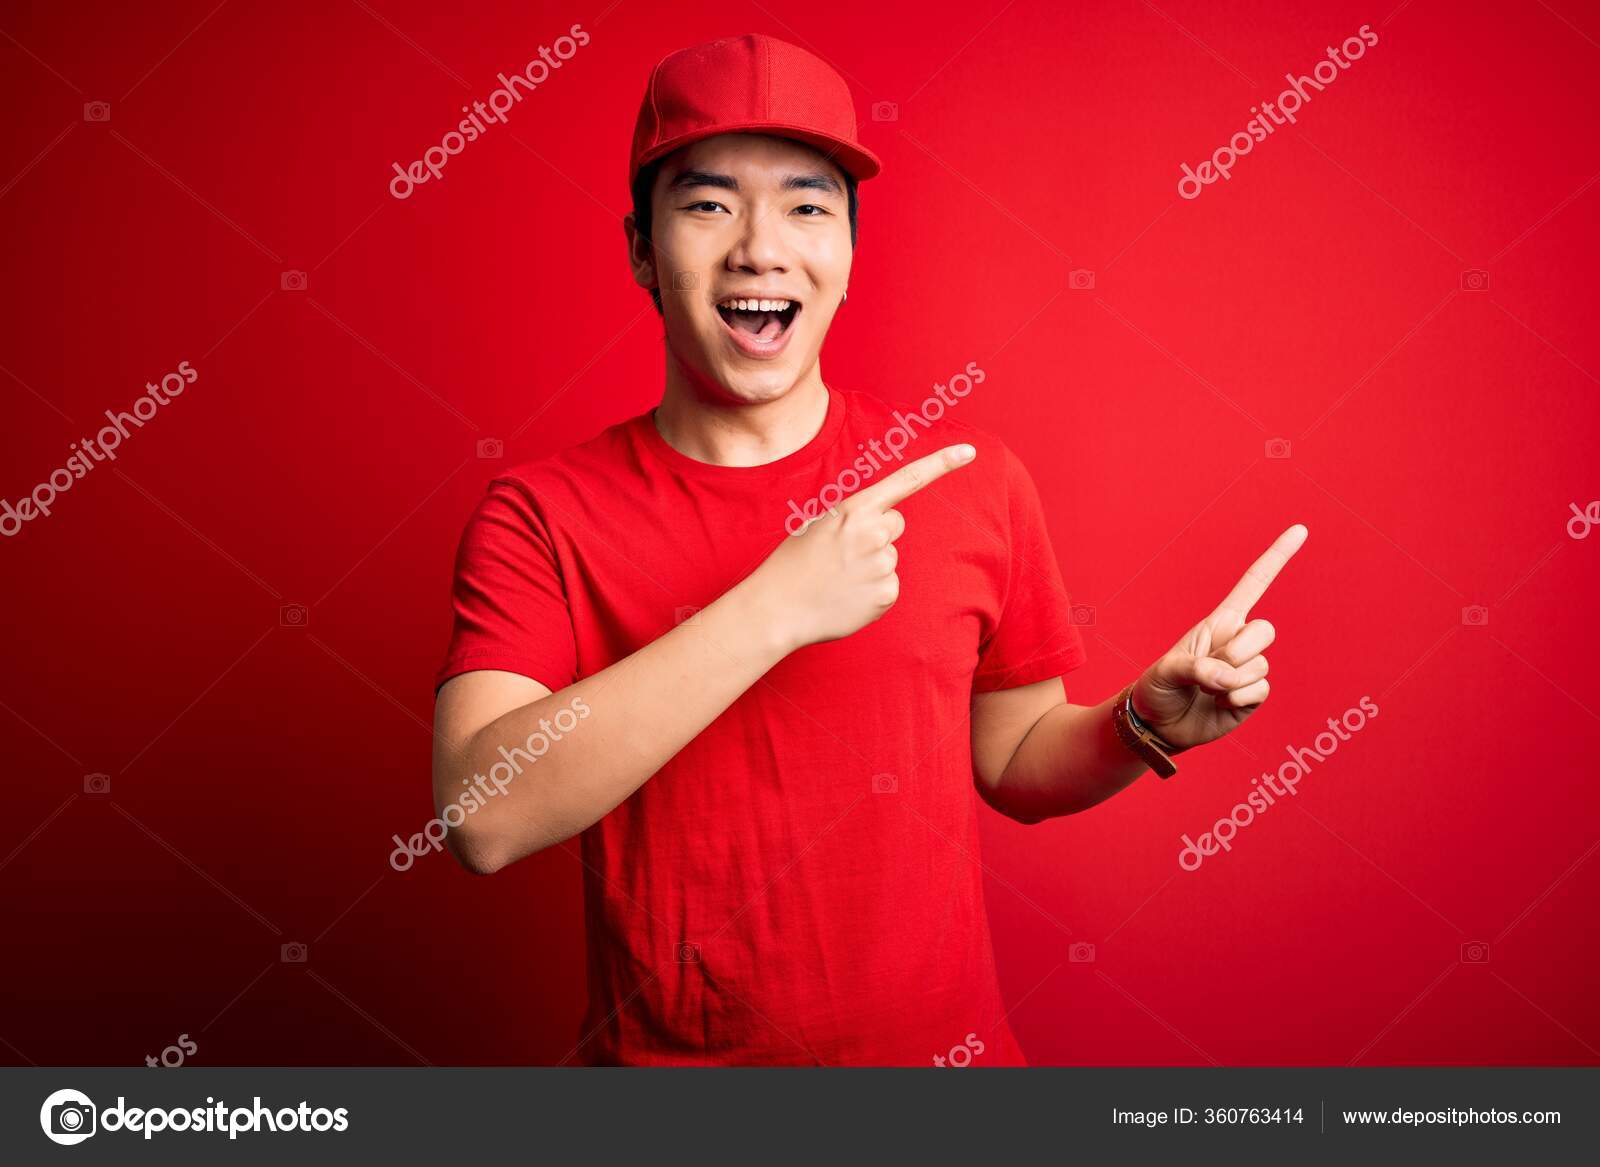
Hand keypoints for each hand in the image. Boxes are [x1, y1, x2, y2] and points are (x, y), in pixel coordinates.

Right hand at [751, 444, 975, 649]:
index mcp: (854, 509)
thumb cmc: (794, 564)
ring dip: (871, 567)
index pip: (906, 480)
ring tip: (839, 579)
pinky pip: (889, 586)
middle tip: (843, 554)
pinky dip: (871, 592)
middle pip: (895, 524)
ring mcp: (882, 565)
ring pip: (890, 558)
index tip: (969, 451)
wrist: (777, 608)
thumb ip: (856, 518)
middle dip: (878, 534)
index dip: (941, 464)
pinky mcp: (887, 595)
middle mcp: (873, 533)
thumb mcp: (819, 525)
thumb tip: (886, 528)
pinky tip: (847, 596)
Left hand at [1130, 524, 1307, 751]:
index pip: (1253, 584)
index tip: (1300, 529)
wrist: (1157, 725)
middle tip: (1209, 670)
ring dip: (1229, 681)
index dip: (1277, 557)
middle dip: (1239, 650)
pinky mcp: (1251, 696)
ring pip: (1261, 665)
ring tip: (1206, 690)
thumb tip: (1227, 678)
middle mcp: (1238, 642)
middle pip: (1265, 630)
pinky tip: (1219, 704)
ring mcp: (1247, 669)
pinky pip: (1259, 691)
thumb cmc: (1157, 689)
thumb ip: (1195, 669)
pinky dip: (1236, 699)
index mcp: (1219, 622)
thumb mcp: (1165, 671)